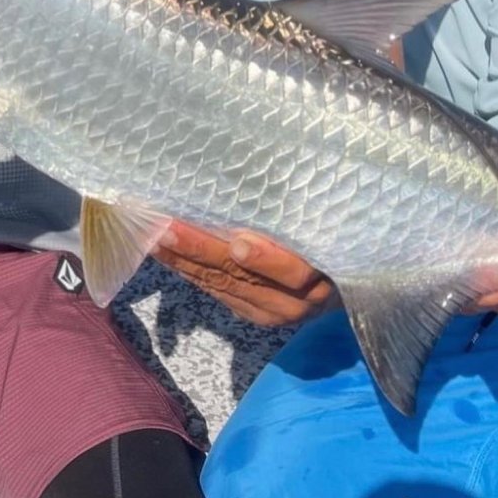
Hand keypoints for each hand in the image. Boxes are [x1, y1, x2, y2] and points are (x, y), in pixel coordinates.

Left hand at [153, 219, 335, 325]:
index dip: (267, 260)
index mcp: (323, 280)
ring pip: (222, 285)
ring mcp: (269, 313)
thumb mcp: (332, 233)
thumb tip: (275, 183)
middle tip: (167, 228)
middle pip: (244, 277)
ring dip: (184, 261)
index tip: (239, 243)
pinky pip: (215, 291)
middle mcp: (293, 303)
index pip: (296, 273)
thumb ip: (304, 224)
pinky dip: (189, 271)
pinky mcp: (251, 314)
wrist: (343, 289)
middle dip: (202, 252)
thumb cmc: (337, 245)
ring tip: (154, 237)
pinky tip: (166, 254)